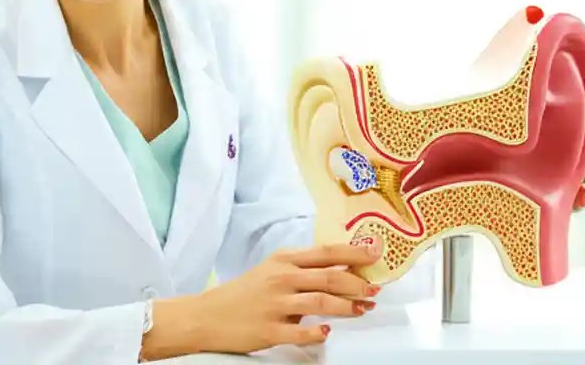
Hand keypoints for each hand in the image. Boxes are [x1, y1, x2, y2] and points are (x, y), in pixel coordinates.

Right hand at [140, 242, 381, 358]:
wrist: (208, 316)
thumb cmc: (244, 293)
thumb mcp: (272, 271)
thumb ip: (303, 270)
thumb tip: (342, 271)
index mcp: (284, 261)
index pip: (326, 253)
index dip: (354, 253)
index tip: (376, 254)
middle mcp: (281, 279)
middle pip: (329, 278)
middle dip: (358, 284)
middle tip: (375, 290)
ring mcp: (276, 304)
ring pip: (321, 302)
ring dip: (346, 307)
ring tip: (361, 310)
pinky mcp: (270, 329)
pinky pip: (301, 331)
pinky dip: (318, 332)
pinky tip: (327, 332)